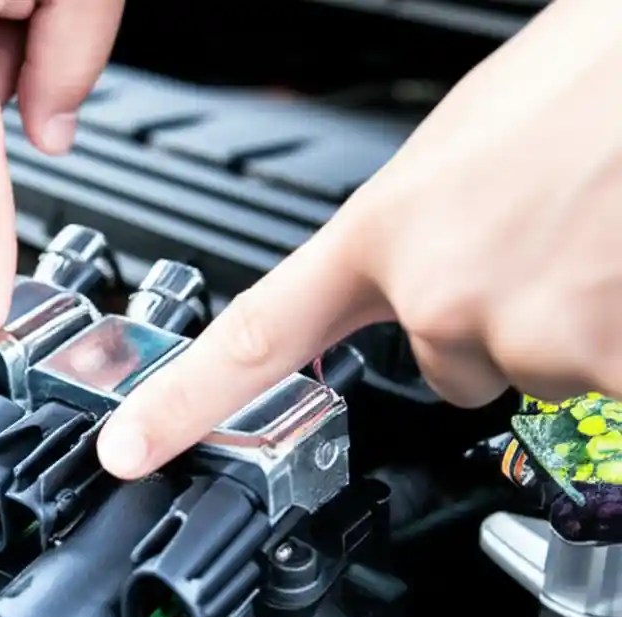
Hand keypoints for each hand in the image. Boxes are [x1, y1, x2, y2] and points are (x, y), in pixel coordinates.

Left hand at [97, 0, 621, 478]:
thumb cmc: (583, 81)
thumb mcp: (456, 149)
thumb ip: (413, 231)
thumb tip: (411, 273)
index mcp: (382, 233)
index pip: (254, 338)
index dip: (185, 405)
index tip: (130, 450)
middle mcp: (435, 296)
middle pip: (446, 365)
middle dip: (491, 322)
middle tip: (543, 241)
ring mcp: (519, 335)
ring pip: (531, 370)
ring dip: (565, 321)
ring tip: (594, 239)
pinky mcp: (601, 364)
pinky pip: (602, 378)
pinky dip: (618, 336)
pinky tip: (621, 271)